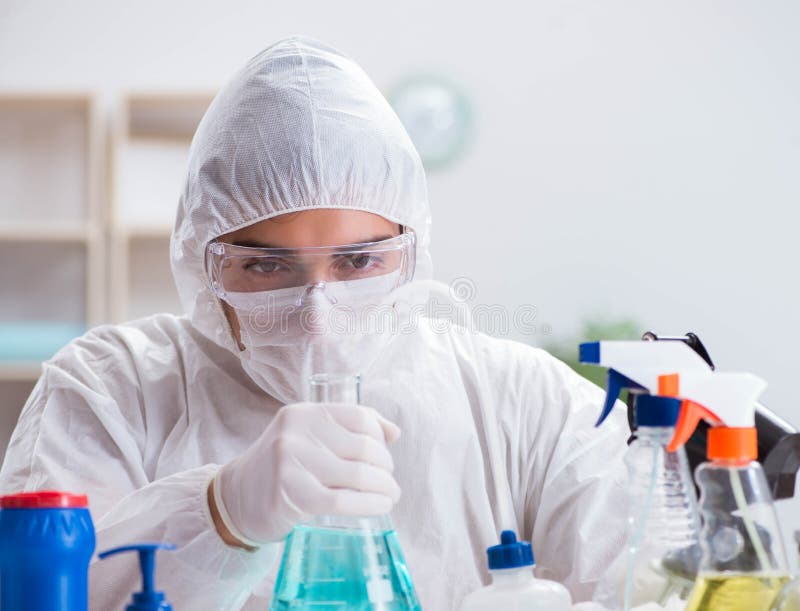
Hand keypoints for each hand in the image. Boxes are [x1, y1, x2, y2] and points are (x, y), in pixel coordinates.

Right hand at [212, 402, 400, 544]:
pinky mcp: (291, 493)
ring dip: (384, 488)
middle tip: (389, 483)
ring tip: (389, 496)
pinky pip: (343, 499)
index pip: (360, 417)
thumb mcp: (308, 437)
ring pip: (358, 474)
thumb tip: (394, 432)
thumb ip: (347, 428)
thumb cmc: (282, 468)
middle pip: (364, 447)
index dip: (381, 438)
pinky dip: (369, 505)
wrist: (236, 499)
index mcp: (304, 413)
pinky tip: (380, 507)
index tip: (385, 456)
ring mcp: (290, 461)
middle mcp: (296, 431)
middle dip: (386, 468)